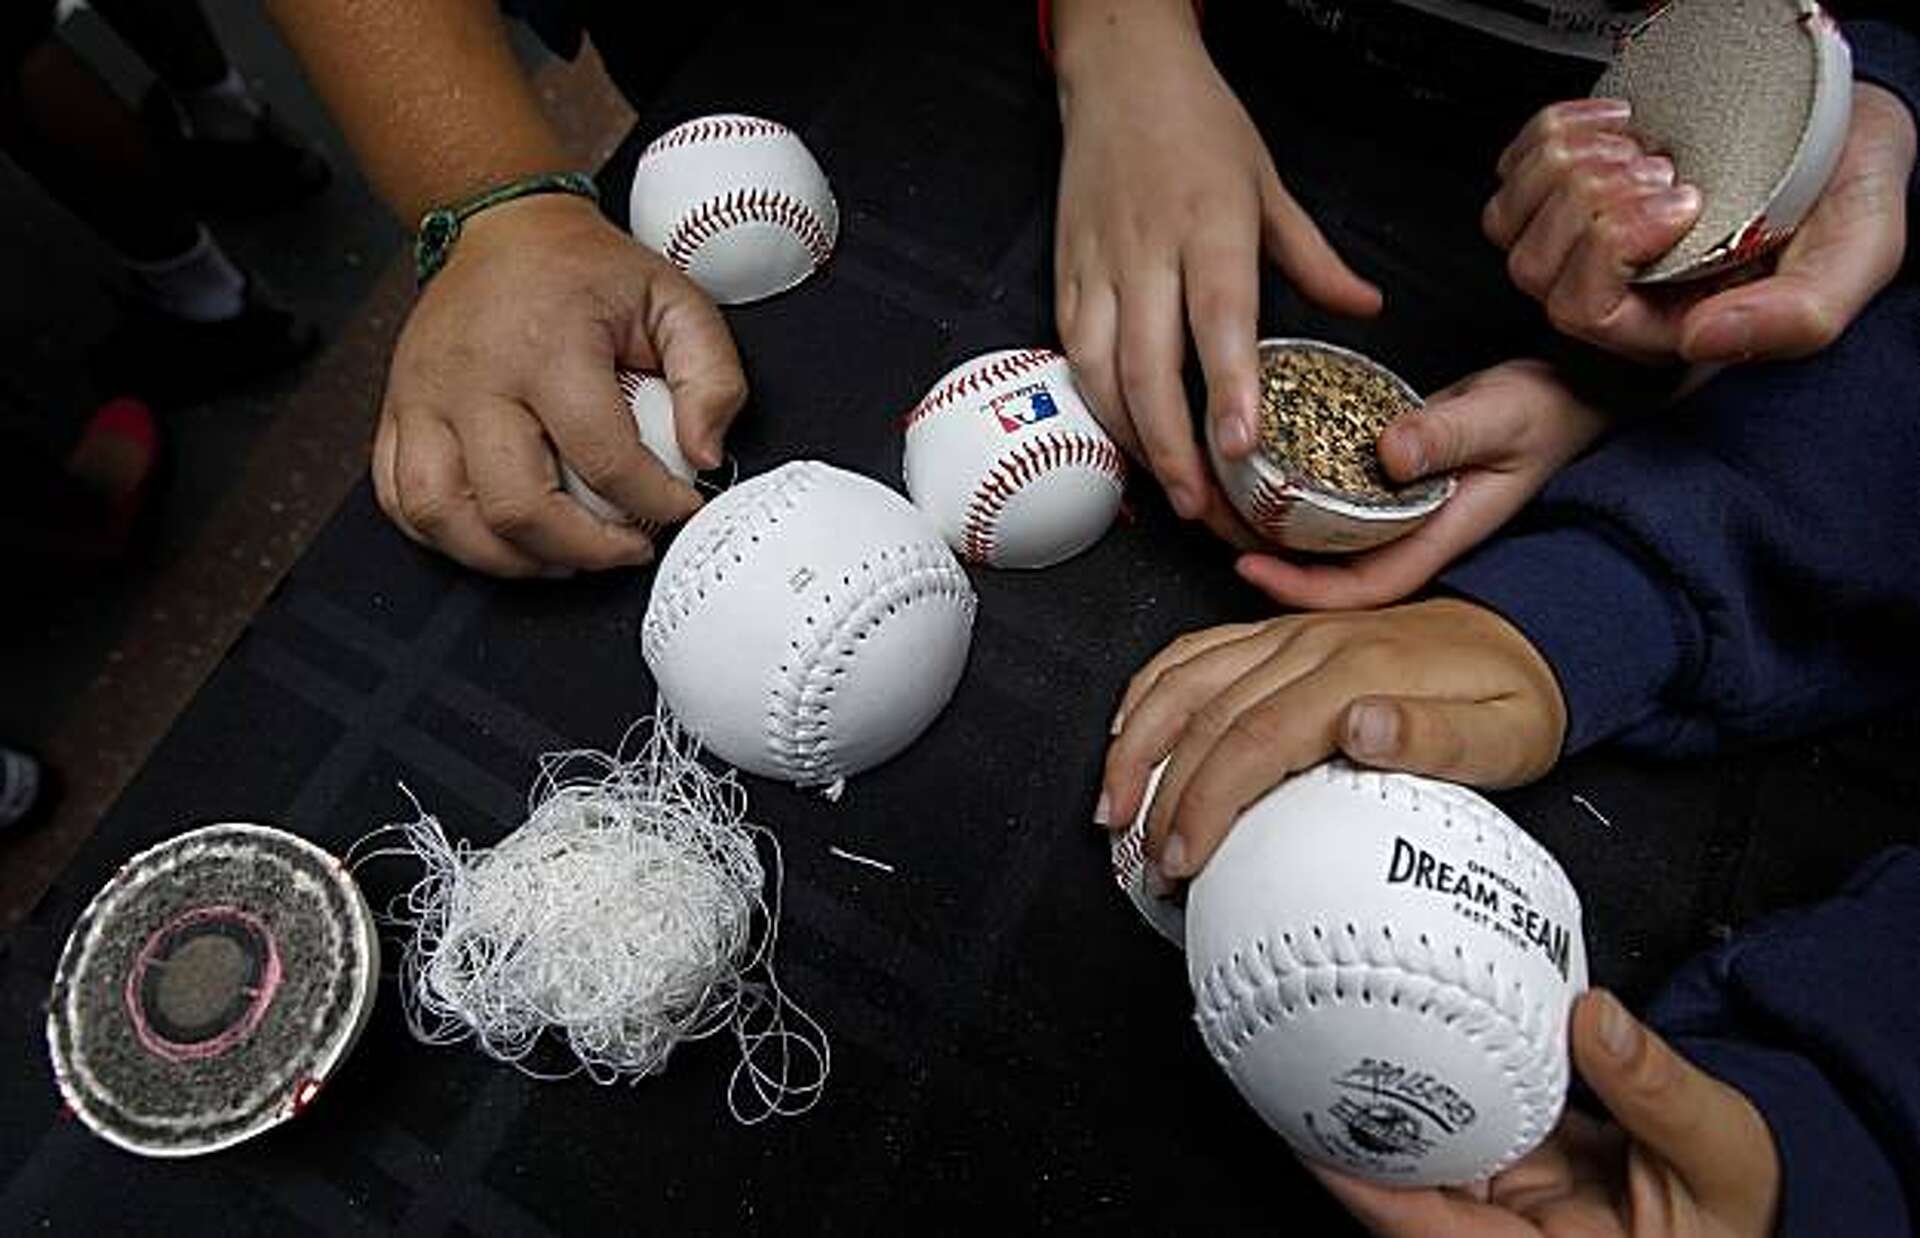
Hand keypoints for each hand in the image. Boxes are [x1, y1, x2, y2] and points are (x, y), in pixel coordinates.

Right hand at [372, 193, 746, 576]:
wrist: (504, 226)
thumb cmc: (586, 270)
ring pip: (444, 516)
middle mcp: (476, 376)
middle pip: (517, 505)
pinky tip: (500, 539)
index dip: (653, 502)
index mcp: (550, 345)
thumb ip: (712, 376)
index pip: (603, 458)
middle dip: (584, 550)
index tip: (678, 507)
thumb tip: (703, 455)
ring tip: (565, 557)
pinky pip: (399, 501)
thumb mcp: (675, 301)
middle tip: (626, 548)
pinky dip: (447, 539)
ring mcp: (424, 397)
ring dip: (510, 560)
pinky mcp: (396, 411)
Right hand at [1052, 0, 1379, 540]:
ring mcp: (1099, 268)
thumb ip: (1315, 257)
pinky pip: (1075, 359)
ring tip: (1174, 494)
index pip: (1218, 318)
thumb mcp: (1270, 182)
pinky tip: (1131, 444)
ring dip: (1136, 443)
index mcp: (1210, 225)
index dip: (1228, 388)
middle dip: (1175, 449)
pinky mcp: (1067, 277)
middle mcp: (1148, 252)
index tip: (1242, 446)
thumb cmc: (1199, 126)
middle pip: (1150, 369)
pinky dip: (1101, 409)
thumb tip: (1366, 309)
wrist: (1119, 73)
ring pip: (1102, 375)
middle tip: (1207, 509)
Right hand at [1099, 599, 1564, 879]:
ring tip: (1110, 807)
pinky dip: (1148, 690)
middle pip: (1206, 718)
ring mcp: (1288, 634)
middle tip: (1141, 863)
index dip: (1207, 802)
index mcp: (1358, 673)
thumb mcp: (1508, 734)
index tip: (1181, 860)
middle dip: (1160, 795)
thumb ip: (1437, 736)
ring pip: (1183, 678)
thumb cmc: (1513, 699)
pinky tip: (1125, 730)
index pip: (1254, 740)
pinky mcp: (1278, 633)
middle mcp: (1310, 645)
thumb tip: (1358, 728)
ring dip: (1135, 742)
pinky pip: (1194, 650)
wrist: (1525, 633)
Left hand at [1236, 361, 1609, 609]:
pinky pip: (1323, 499)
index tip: (1250, 564)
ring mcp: (1392, 510)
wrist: (1567, 394)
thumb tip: (1391, 451)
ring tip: (1212, 492)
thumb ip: (1450, 433)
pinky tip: (1246, 468)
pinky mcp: (1380, 480)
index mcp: (1437, 535)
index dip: (1302, 588)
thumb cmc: (1545, 412)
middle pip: (1324, 569)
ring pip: (1316, 536)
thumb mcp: (1503, 416)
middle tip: (1206, 516)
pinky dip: (1283, 490)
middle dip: (1262, 552)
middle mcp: (1406, 532)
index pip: (1363, 587)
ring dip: (1262, 520)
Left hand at [1313, 989, 1780, 1237]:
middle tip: (1295, 1064)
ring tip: (1327, 1031)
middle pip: (1407, 1194)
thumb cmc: (1746, 1206)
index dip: (1366, 1189)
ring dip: (1382, 1103)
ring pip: (1428, 1154)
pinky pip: (1461, 1121)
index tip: (1316, 1137)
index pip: (1431, 1234)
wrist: (1767, 1207)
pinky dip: (1433, 1078)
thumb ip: (1658, 1091)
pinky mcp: (1512, 1166)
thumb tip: (1593, 1016)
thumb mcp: (1722, 1154)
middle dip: (1348, 1138)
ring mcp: (1505, 1202)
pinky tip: (1401, 1021)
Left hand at [1485, 84, 1914, 362]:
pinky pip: (1511, 170)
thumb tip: (1701, 338)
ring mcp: (1582, 240)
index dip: (1614, 246)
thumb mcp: (1854, 258)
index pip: (1585, 309)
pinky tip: (1617, 120)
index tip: (1686, 198)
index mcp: (1666, 323)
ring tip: (1644, 142)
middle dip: (1594, 200)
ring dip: (1569, 164)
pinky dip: (1554, 132)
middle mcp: (1614, 290)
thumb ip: (1794, 316)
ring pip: (1509, 221)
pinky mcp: (1567, 187)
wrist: (1846, 132)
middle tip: (1667, 165)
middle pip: (1536, 268)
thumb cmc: (1847, 198)